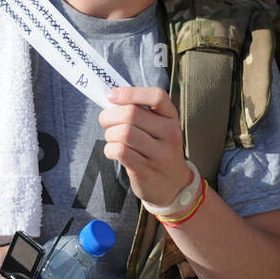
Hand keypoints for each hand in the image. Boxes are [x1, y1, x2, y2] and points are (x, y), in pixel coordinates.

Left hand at [99, 86, 191, 206]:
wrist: (174, 184)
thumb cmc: (159, 150)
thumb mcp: (160, 128)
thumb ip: (140, 112)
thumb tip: (111, 98)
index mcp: (171, 117)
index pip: (157, 96)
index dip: (131, 93)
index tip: (112, 96)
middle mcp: (170, 133)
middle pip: (131, 114)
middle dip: (109, 116)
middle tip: (106, 121)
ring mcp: (160, 153)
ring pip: (123, 133)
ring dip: (109, 134)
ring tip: (112, 138)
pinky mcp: (146, 170)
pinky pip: (120, 151)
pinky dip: (109, 149)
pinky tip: (113, 151)